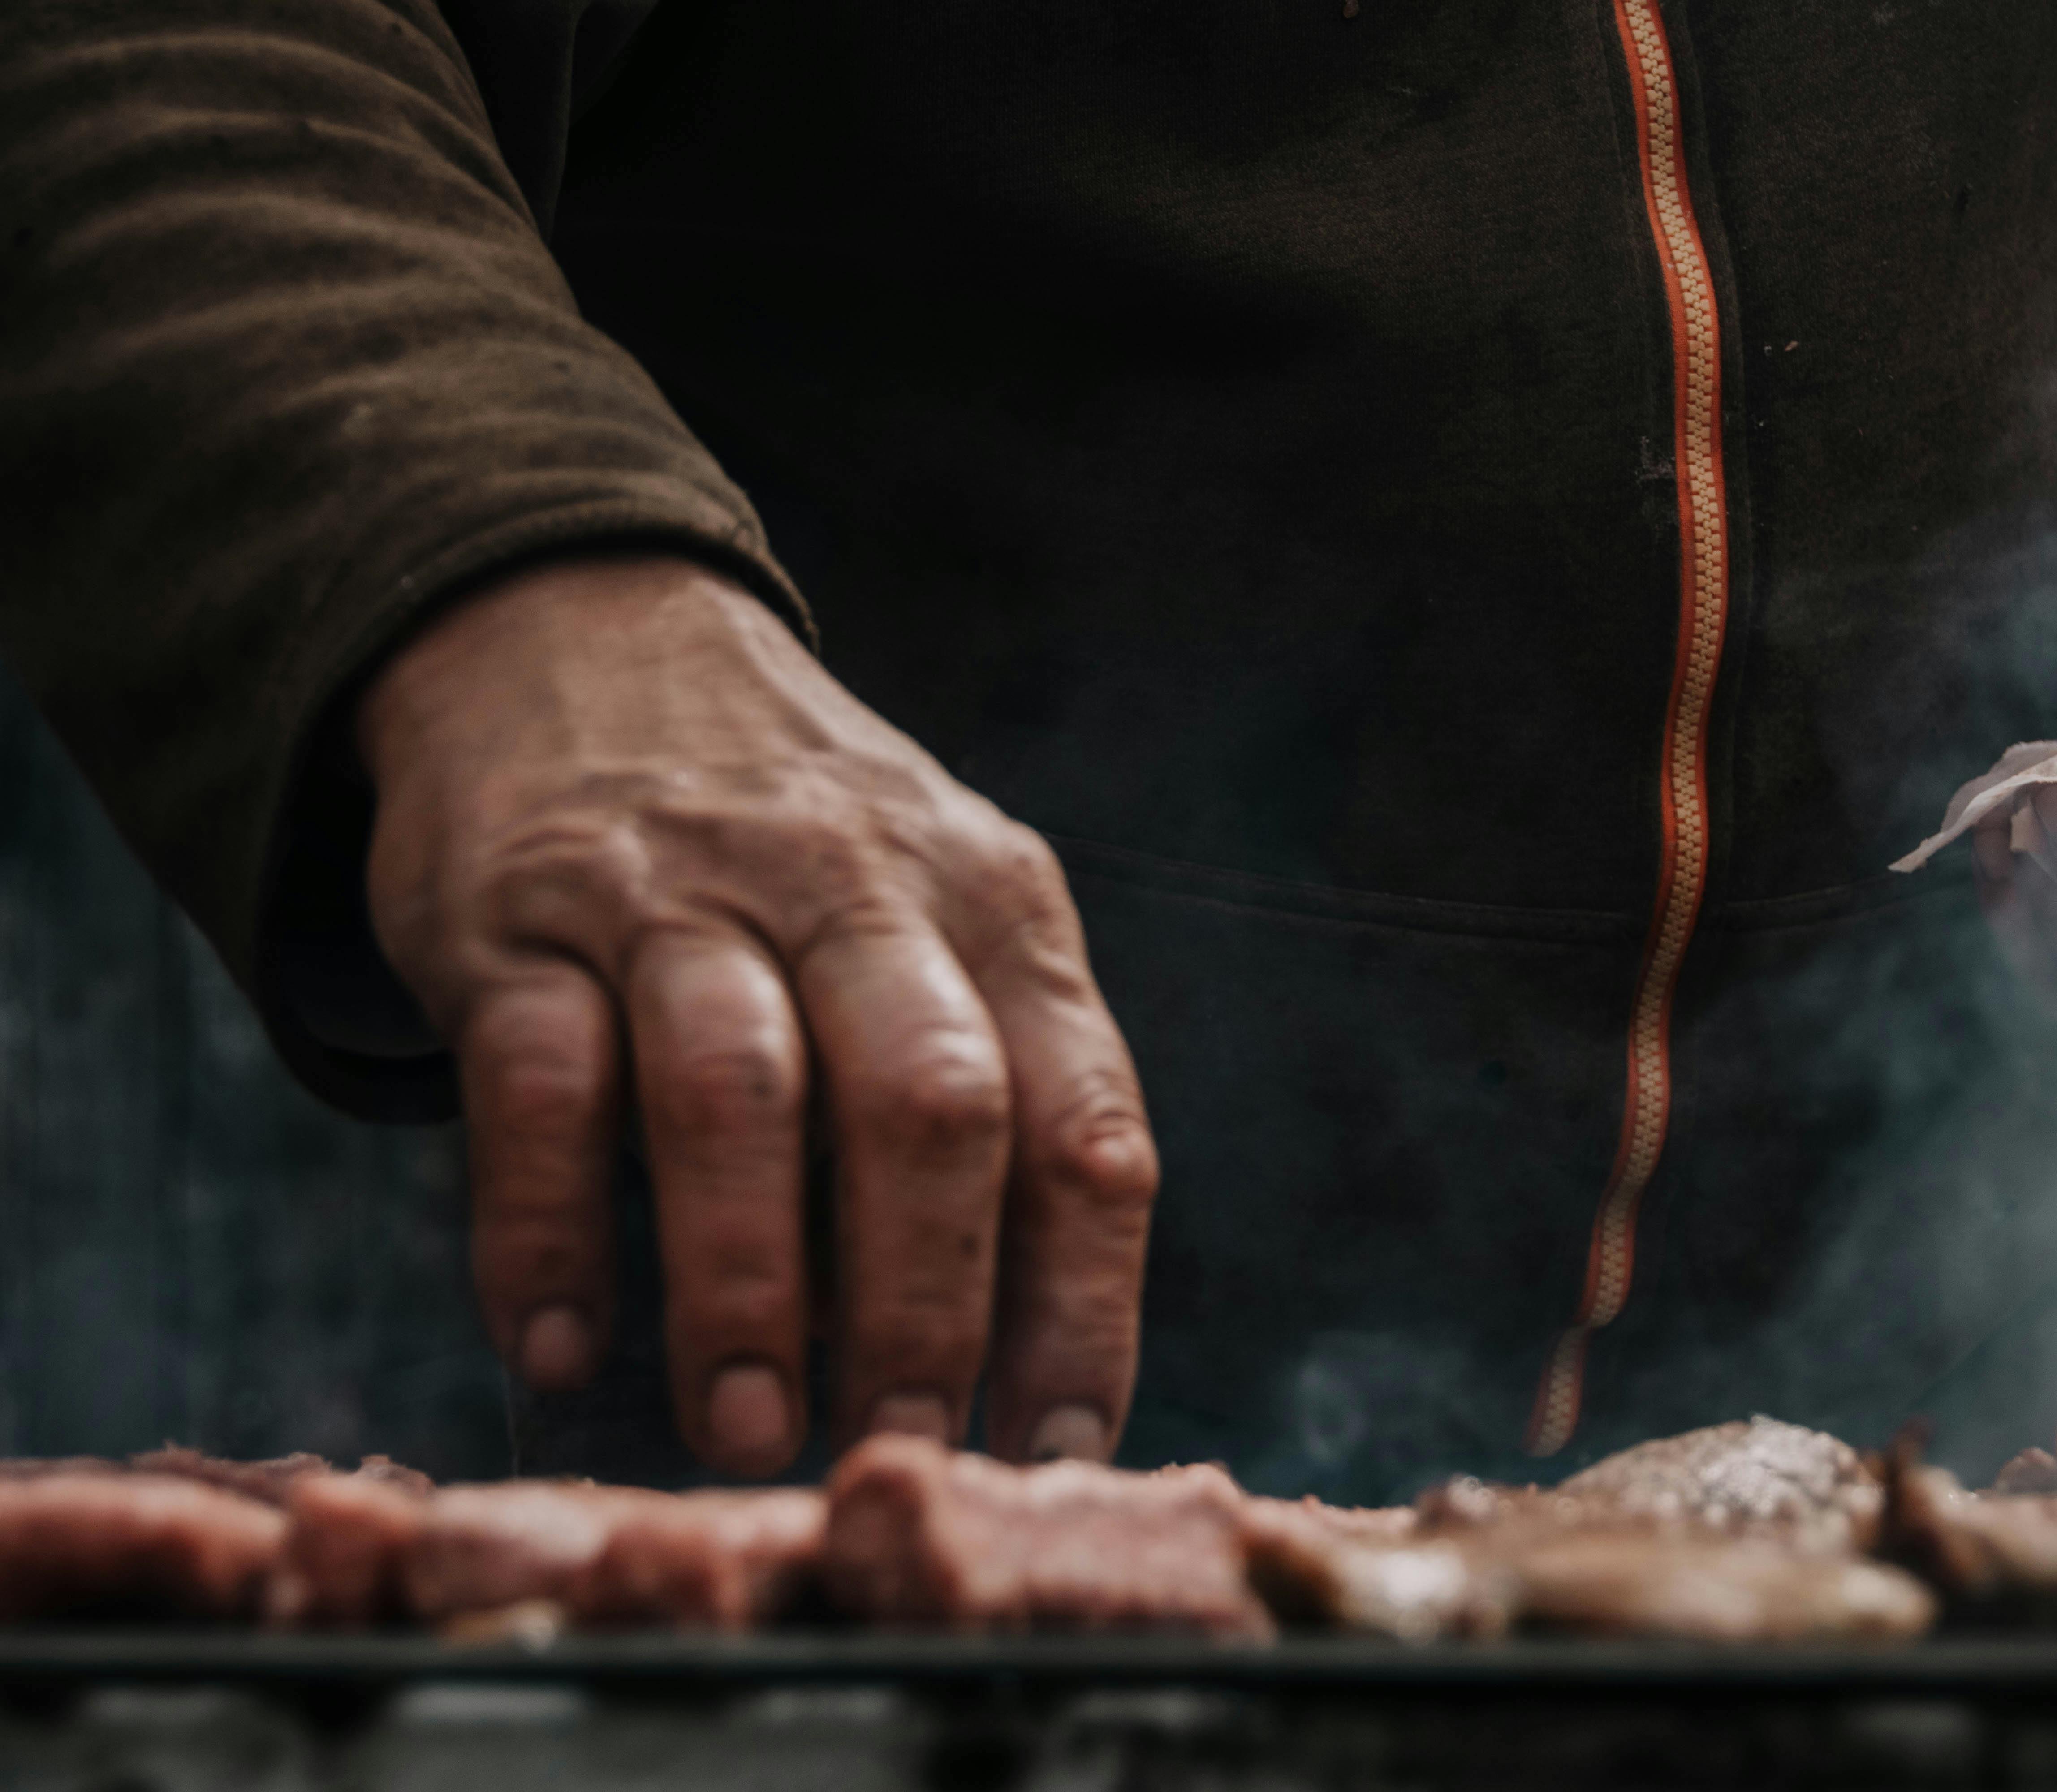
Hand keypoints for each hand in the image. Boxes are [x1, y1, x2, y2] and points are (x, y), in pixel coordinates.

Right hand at [358, 557, 1158, 1476]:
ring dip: (746, 1289)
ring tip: (747, 1434)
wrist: (575, 625)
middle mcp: (856, 883)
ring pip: (738, 1099)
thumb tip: (1005, 1364)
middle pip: (928, 1109)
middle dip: (924, 1306)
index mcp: (995, 905)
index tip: (1057, 1451)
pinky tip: (561, 1354)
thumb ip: (985, 1096)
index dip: (1081, 1303)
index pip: (1082, 1123)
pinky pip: (539, 1088)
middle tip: (898, 1449)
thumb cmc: (795, 849)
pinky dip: (550, 1236)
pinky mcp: (519, 909)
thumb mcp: (934, 920)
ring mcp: (681, 887)